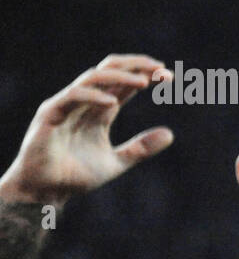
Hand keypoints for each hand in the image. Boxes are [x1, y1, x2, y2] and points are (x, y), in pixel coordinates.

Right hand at [0, 55, 173, 205]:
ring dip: (119, 76)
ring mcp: (65, 105)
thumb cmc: (76, 176)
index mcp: (99, 110)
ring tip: (144, 81)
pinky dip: (93, 96)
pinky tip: (114, 102)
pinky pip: (72, 96)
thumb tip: (171, 134)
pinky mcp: (49, 114)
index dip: (145, 76)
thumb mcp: (117, 162)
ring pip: (92, 78)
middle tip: (160, 68)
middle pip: (109, 72)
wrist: (46, 192)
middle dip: (135, 66)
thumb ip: (141, 149)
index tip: (168, 76)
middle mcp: (83, 103)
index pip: (124, 84)